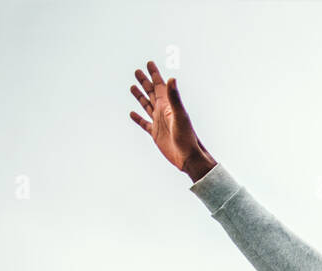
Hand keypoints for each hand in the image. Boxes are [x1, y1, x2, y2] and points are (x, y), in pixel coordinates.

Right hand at [128, 60, 215, 180]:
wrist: (188, 157)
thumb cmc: (187, 137)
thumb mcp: (179, 115)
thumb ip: (174, 97)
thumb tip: (172, 78)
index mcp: (168, 105)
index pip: (160, 86)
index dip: (154, 74)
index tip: (149, 63)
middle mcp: (163, 112)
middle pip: (151, 93)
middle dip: (145, 82)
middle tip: (137, 71)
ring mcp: (159, 122)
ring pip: (146, 106)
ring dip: (140, 96)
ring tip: (132, 87)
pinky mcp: (155, 134)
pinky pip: (144, 123)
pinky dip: (138, 118)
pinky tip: (132, 113)